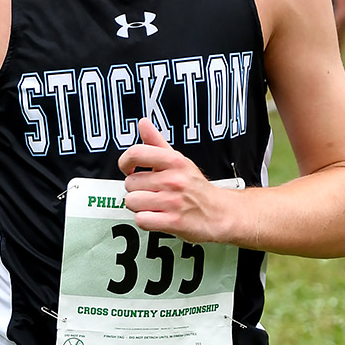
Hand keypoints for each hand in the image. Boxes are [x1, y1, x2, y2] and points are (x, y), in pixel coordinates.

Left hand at [117, 121, 234, 242]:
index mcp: (173, 161)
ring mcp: (173, 201)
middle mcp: (173, 180)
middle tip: (152, 192)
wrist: (219, 213)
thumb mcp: (179, 160)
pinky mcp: (173, 222)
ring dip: (140, 206)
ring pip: (132, 202)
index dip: (125, 162)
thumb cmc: (195, 187)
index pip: (136, 153)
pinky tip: (157, 216)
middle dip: (137, 189)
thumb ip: (157, 142)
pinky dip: (146, 220)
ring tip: (154, 204)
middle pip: (130, 183)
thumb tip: (143, 123)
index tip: (129, 169)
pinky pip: (141, 220)